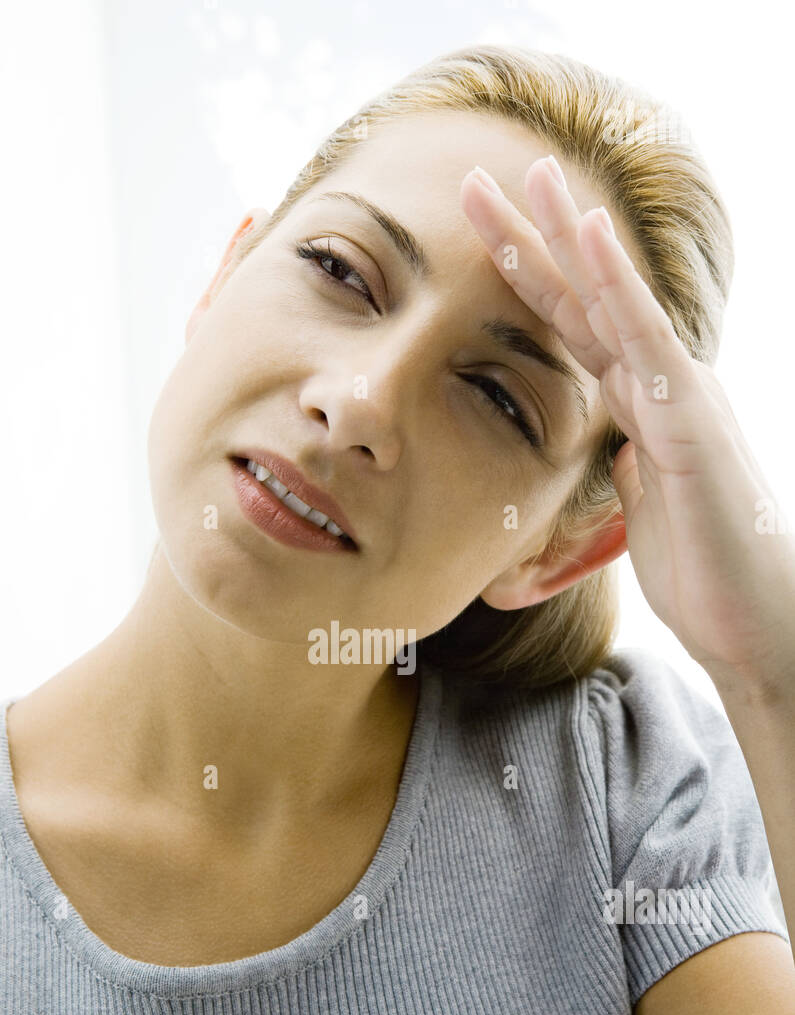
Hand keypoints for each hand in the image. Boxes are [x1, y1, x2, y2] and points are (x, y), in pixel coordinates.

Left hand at [460, 158, 794, 692]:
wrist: (752, 620)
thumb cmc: (702, 568)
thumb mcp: (643, 508)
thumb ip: (625, 465)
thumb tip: (606, 444)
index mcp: (643, 405)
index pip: (574, 329)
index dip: (530, 281)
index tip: (485, 235)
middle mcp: (662, 385)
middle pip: (584, 300)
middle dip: (534, 238)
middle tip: (482, 178)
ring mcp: (681, 394)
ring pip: (614, 302)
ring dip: (571, 235)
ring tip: (533, 174)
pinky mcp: (691, 419)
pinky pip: (647, 340)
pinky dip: (618, 284)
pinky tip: (592, 234)